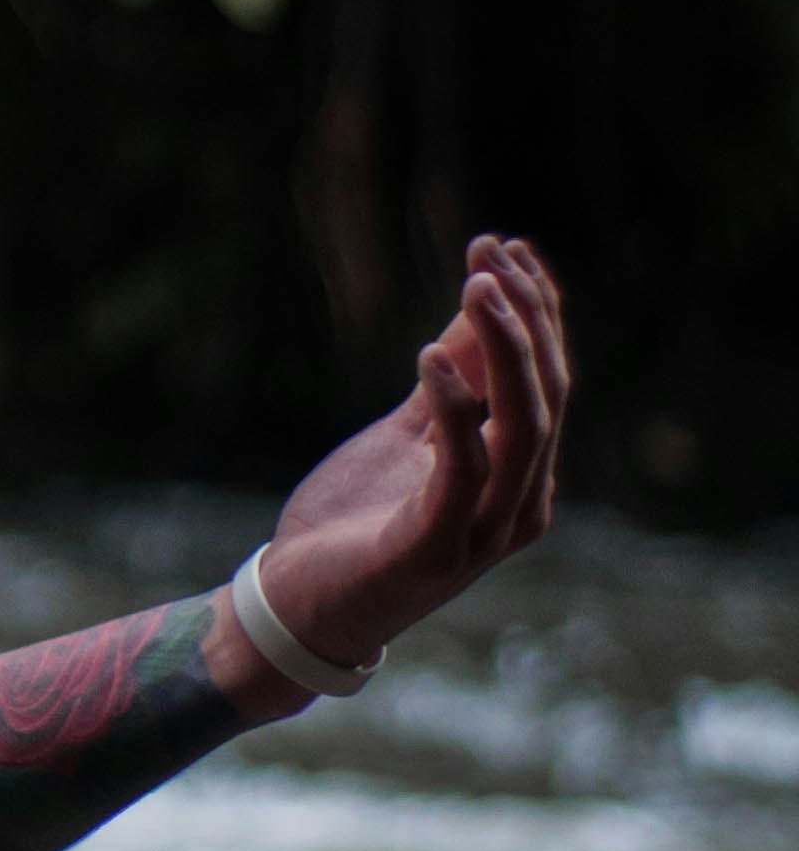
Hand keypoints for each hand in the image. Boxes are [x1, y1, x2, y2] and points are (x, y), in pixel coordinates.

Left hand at [257, 234, 568, 670]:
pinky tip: (430, 358)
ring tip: (476, 285)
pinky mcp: (434, 547)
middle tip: (494, 253)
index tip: (509, 244)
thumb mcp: (407, 433)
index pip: (548, 380)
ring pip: (524, 427)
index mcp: (518, 474)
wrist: (302, 606)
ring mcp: (483, 529)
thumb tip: (476, 305)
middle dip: (527, 317)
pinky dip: (456, 410)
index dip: (537, 311)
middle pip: (546, 395)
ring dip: (503, 349)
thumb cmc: (357, 519)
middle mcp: (518, 502)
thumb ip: (450, 382)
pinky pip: (465, 470)